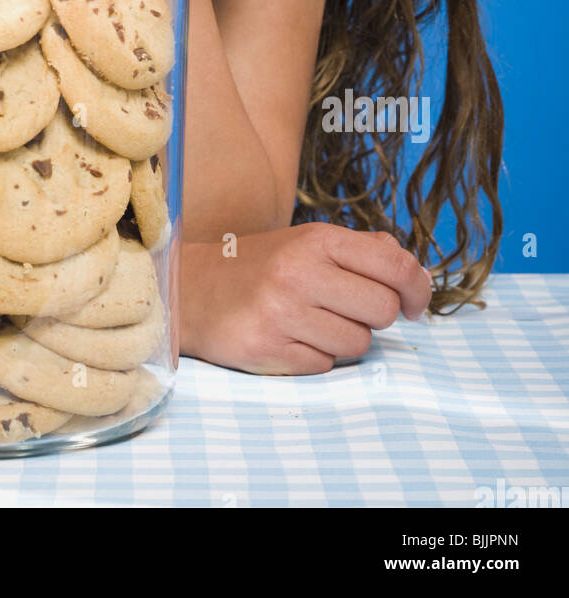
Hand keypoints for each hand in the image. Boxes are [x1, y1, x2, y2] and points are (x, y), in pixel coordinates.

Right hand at [181, 224, 432, 374]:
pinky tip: (290, 339)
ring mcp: (282, 312)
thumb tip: (410, 268)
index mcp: (316, 239)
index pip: (395, 265)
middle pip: (382, 310)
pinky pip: (324, 366)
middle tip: (346, 310)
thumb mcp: (306, 242)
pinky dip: (315, 357)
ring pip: (357, 344)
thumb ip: (360, 250)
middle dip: (373, 316)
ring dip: (343, 339)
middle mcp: (300, 272)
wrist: (190, 289)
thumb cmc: (258, 266)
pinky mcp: (267, 349)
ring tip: (311, 323)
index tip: (413, 304)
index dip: (417, 289)